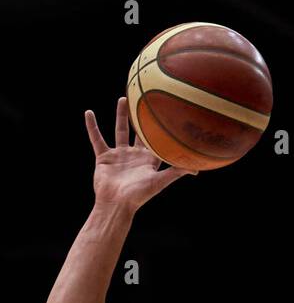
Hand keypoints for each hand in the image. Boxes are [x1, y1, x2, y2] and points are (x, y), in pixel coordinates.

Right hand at [86, 97, 190, 212]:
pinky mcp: (104, 157)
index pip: (157, 142)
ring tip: (123, 99)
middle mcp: (134, 156)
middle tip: (145, 100)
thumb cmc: (139, 195)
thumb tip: (196, 169)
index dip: (162, 130)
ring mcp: (119, 156)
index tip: (167, 113)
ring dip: (121, 116)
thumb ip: (176, 173)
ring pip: (120, 131)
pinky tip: (88, 113)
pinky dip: (92, 127)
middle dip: (142, 119)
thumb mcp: (160, 181)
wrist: (117, 203)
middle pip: (139, 132)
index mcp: (148, 160)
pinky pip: (97, 138)